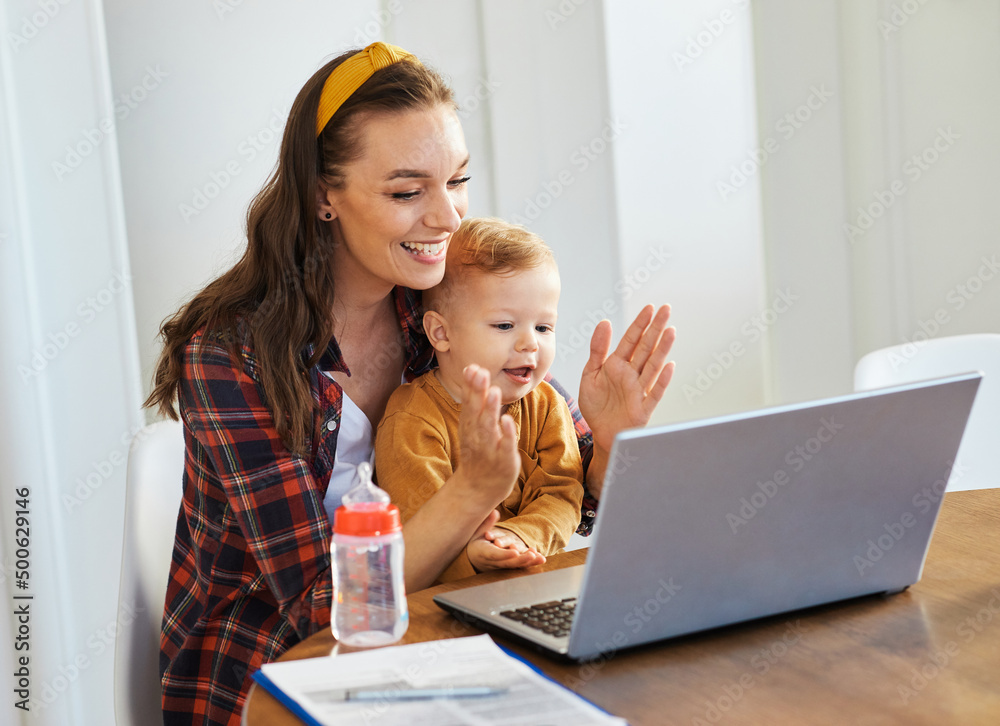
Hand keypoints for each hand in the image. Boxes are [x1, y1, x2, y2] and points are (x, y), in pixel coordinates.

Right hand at [454, 364, 519, 509]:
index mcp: (469, 426)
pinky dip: (505, 434)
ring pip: (489, 427)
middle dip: (478, 392)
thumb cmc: (477, 451)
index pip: (469, 403)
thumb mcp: (472, 425)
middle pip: (476, 412)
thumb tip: (473, 370)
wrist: (477, 488)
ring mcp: (490, 448)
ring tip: (494, 391)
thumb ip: (474, 400)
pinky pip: (505, 446)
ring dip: (491, 409)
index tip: (472, 367)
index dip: (470, 386)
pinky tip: (507, 420)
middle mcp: (477, 436)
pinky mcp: (504, 460)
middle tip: (481, 372)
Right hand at [468, 528, 545, 572]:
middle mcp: (493, 562)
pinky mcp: (508, 567)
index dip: (505, 554)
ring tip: (540, 558)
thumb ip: (487, 523)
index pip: (495, 555)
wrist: (473, 557)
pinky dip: (530, 563)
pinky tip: (541, 559)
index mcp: (484, 552)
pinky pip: (519, 566)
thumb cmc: (475, 542)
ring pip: (516, 566)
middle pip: (508, 563)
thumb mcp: (478, 532)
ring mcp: (501, 566)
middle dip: (521, 559)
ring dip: (529, 562)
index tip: (515, 552)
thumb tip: (494, 511)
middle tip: (532, 555)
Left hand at [579, 304, 675, 496]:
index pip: (631, 340)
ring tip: (670, 331)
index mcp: (617, 364)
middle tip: (666, 309)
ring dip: (662, 349)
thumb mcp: (590, 374)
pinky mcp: (643, 407)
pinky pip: (654, 393)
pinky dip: (661, 381)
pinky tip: (669, 367)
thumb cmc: (597, 405)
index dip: (640, 324)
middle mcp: (631, 374)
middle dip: (655, 328)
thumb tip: (604, 322)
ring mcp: (639, 390)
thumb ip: (597, 349)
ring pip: (652, 366)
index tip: (649, 307)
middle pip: (645, 348)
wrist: (600, 434)